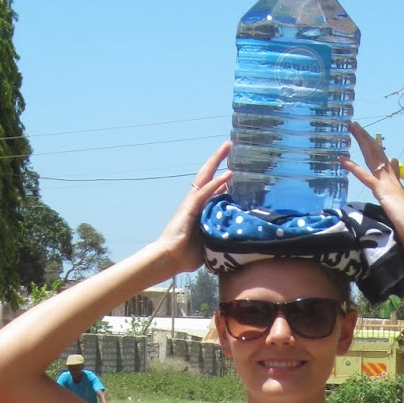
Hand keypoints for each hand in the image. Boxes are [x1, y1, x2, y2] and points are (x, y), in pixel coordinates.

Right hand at [153, 143, 232, 275]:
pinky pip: (204, 194)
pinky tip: (227, 175)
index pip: (212, 186)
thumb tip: (231, 228)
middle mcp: (195, 201)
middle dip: (218, 159)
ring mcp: (192, 204)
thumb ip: (217, 229)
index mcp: (200, 208)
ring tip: (227, 147)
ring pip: (205, 177)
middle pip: (207, 174)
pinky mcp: (190, 209)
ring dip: (217, 161)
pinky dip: (216, 184)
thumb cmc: (188, 253)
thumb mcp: (208, 238)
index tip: (233, 166)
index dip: (221, 176)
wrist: (170, 258)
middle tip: (229, 144)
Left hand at [341, 122, 403, 258]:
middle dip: (368, 139)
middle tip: (357, 127)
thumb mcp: (403, 215)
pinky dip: (353, 167)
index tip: (380, 145)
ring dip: (362, 141)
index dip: (382, 154)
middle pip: (378, 154)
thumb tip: (401, 213)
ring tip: (352, 127)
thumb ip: (400, 210)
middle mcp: (392, 180)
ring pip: (372, 156)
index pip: (389, 166)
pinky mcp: (381, 190)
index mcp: (396, 186)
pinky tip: (343, 159)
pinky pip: (364, 176)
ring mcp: (386, 183)